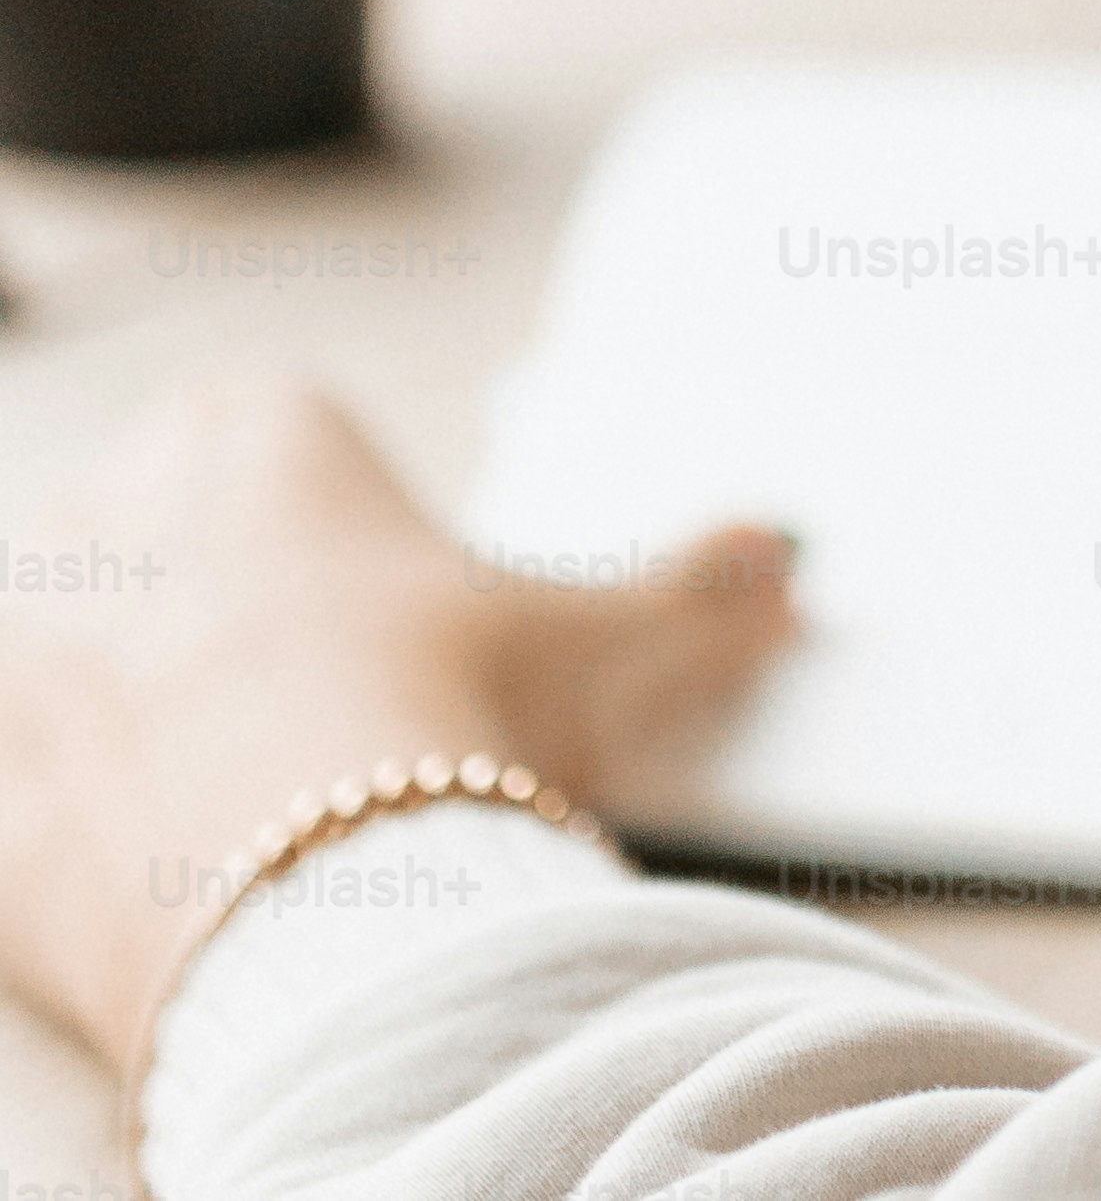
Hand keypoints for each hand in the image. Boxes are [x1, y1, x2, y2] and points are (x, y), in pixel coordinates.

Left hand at [0, 373, 795, 1075]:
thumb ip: (696, 587)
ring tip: (226, 791)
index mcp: (258, 438)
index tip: (377, 597)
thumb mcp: (606, 642)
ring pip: (56, 657)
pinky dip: (59, 839)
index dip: (324, 516)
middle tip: (311, 694)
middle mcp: (120, 519)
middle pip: (148, 528)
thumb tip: (785, 556)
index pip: (263, 429)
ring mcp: (33, 665)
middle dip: (209, 598)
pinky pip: (17, 806)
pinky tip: (138, 879)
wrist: (325, 910)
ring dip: (117, 706)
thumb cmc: (452, 721)